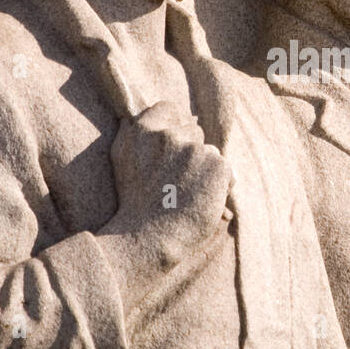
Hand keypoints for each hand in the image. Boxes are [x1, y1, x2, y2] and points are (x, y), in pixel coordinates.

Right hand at [105, 100, 230, 274]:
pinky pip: (227, 170)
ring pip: (211, 152)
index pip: (169, 109)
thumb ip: (135, 130)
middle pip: (194, 131)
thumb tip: (150, 112)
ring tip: (186, 194)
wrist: (149, 239)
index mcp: (143, 129)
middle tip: (174, 182)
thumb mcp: (123, 157)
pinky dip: (221, 185)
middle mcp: (169, 135)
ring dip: (205, 170)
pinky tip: (202, 200)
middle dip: (189, 152)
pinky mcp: (217, 166)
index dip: (173, 129)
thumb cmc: (135, 203)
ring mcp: (194, 150)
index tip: (168, 153)